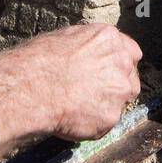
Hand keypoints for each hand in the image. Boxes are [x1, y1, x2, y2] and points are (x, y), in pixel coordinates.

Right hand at [11, 24, 142, 140]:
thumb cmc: (39, 60)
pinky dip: (92, 124)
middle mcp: (121, 63)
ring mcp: (119, 91)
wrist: (31, 86)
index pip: (130, 52)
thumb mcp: (64, 38)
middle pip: (130, 78)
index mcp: (109, 38)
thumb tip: (87, 54)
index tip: (108, 72)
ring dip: (105, 105)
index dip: (117, 65)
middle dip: (115, 87)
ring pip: (120, 102)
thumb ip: (87, 47)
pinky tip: (72, 117)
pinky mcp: (111, 116)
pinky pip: (105, 123)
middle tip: (92, 93)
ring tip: (77, 106)